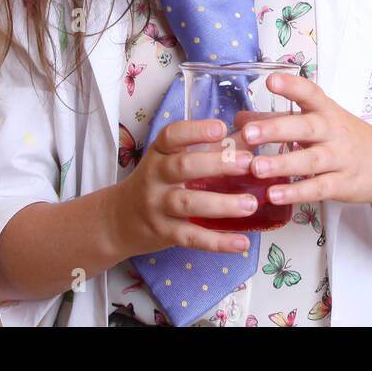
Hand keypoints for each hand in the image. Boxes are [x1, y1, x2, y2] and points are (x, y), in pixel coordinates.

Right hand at [110, 118, 259, 257]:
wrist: (120, 219)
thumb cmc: (157, 183)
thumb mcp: (172, 160)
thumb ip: (210, 149)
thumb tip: (251, 137)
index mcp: (158, 153)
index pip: (172, 135)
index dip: (196, 130)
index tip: (221, 128)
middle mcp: (155, 176)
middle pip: (183, 166)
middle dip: (217, 164)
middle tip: (248, 163)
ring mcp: (157, 206)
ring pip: (188, 203)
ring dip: (222, 204)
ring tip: (251, 204)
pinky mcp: (164, 233)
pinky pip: (192, 237)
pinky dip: (218, 242)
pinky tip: (241, 242)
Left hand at [234, 73, 371, 209]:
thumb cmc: (344, 139)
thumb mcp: (317, 122)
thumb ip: (278, 120)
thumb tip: (239, 119)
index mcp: (326, 111)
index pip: (310, 93)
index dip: (291, 86)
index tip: (270, 81)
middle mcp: (333, 131)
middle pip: (305, 127)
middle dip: (276, 129)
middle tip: (247, 133)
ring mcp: (340, 158)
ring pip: (311, 160)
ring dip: (282, 164)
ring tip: (256, 168)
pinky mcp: (343, 184)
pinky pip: (319, 188)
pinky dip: (297, 192)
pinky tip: (274, 194)